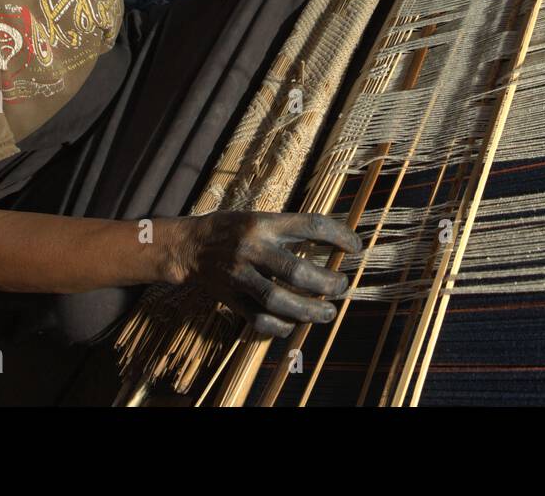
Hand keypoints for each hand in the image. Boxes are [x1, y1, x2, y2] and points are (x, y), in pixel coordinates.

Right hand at [177, 211, 362, 336]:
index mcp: (264, 223)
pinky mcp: (230, 298)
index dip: (339, 236)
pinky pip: (259, 319)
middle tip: (342, 286)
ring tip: (329, 312)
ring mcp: (239, 275)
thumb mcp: (261, 218)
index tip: (356, 247)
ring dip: (308, 310)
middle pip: (295, 270)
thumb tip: (335, 242)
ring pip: (278, 299)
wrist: (188, 246)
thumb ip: (290, 231)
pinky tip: (294, 324)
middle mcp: (252, 248)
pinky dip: (280, 326)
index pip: (310, 225)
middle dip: (326, 283)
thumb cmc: (232, 229)